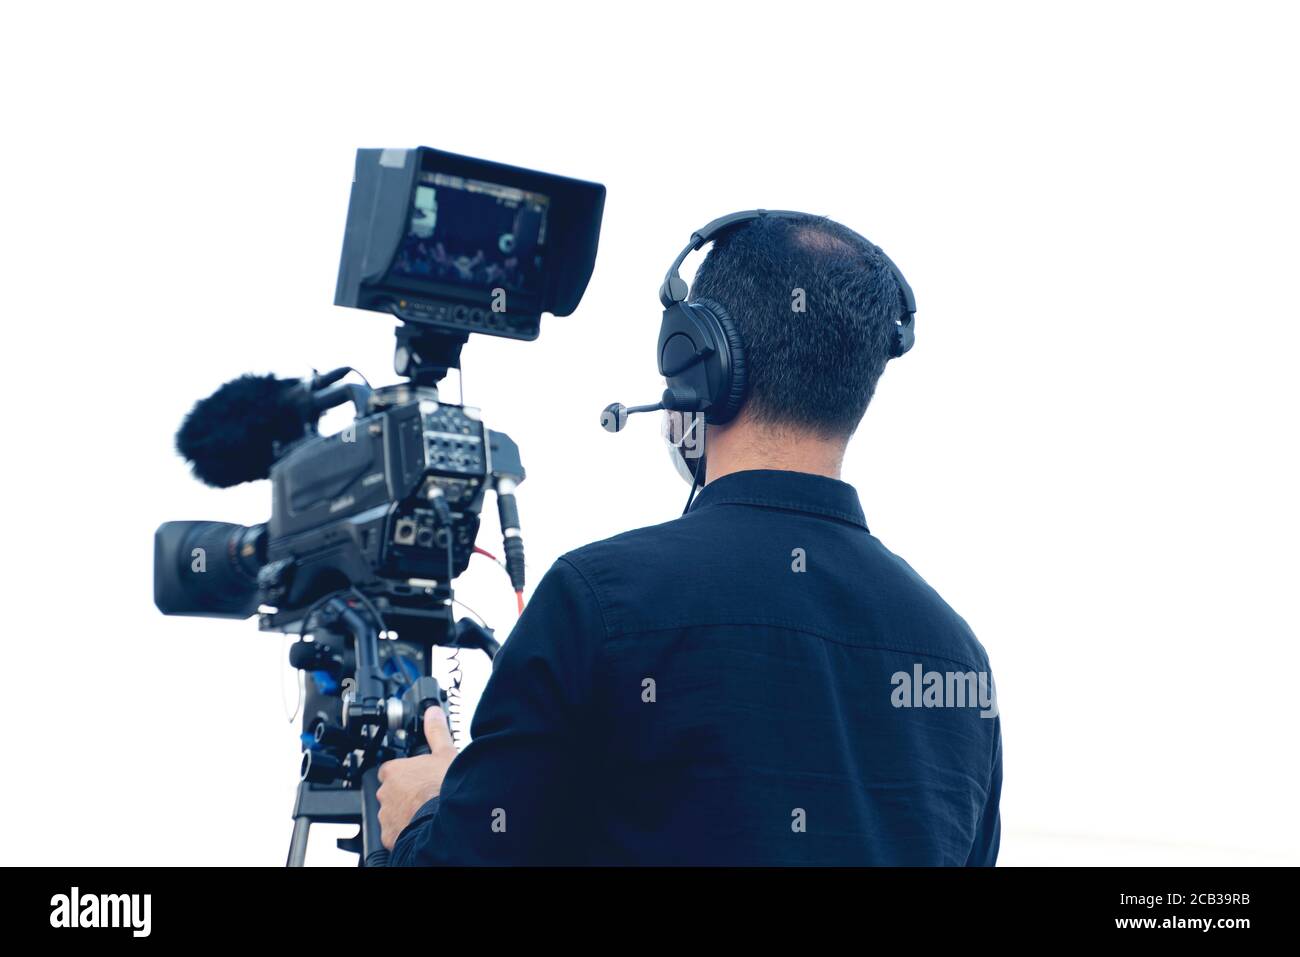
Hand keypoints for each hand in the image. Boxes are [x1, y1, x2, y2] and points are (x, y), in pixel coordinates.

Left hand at [377, 706, 455, 849]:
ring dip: (405, 812)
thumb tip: (433, 712)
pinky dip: (405, 831)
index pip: (392, 770)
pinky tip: (421, 826)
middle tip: (425, 795)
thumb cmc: (444, 787)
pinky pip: (394, 832)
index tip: (418, 777)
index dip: (406, 773)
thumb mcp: (444, 753)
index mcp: (394, 771)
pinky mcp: (389, 835)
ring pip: (392, 812)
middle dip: (405, 793)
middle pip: (391, 791)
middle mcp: (384, 792)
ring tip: (426, 812)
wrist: (446, 821)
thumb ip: (436, 731)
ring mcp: (386, 815)